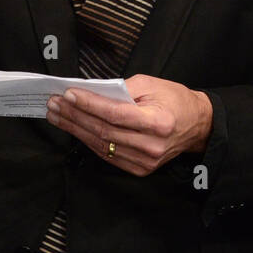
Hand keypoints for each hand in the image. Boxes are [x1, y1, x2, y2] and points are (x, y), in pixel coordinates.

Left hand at [46, 74, 213, 176]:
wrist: (196, 125)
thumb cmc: (175, 101)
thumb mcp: (153, 84)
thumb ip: (123, 89)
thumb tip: (93, 92)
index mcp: (158, 122)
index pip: (116, 114)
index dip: (89, 104)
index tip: (69, 94)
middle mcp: (151, 145)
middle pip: (104, 130)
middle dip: (74, 115)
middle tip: (55, 103)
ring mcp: (145, 161)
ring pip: (101, 144)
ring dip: (75, 129)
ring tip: (57, 115)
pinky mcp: (139, 168)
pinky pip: (107, 154)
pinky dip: (88, 140)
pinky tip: (75, 128)